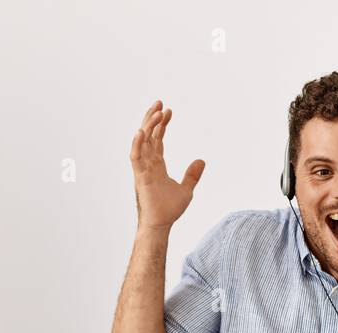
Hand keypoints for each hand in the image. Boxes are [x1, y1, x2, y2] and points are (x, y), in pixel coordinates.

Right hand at [130, 100, 205, 229]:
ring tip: (156, 111)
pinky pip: (136, 157)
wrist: (162, 224)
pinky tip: (142, 131)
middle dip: (152, 118)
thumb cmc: (169, 210)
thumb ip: (192, 175)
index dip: (161, 125)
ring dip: (148, 126)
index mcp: (156, 166)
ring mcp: (143, 170)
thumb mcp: (187, 189)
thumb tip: (201, 160)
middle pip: (148, 136)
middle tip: (159, 102)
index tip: (169, 110)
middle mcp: (148, 164)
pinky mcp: (140, 177)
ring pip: (142, 142)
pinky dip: (137, 144)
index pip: (157, 140)